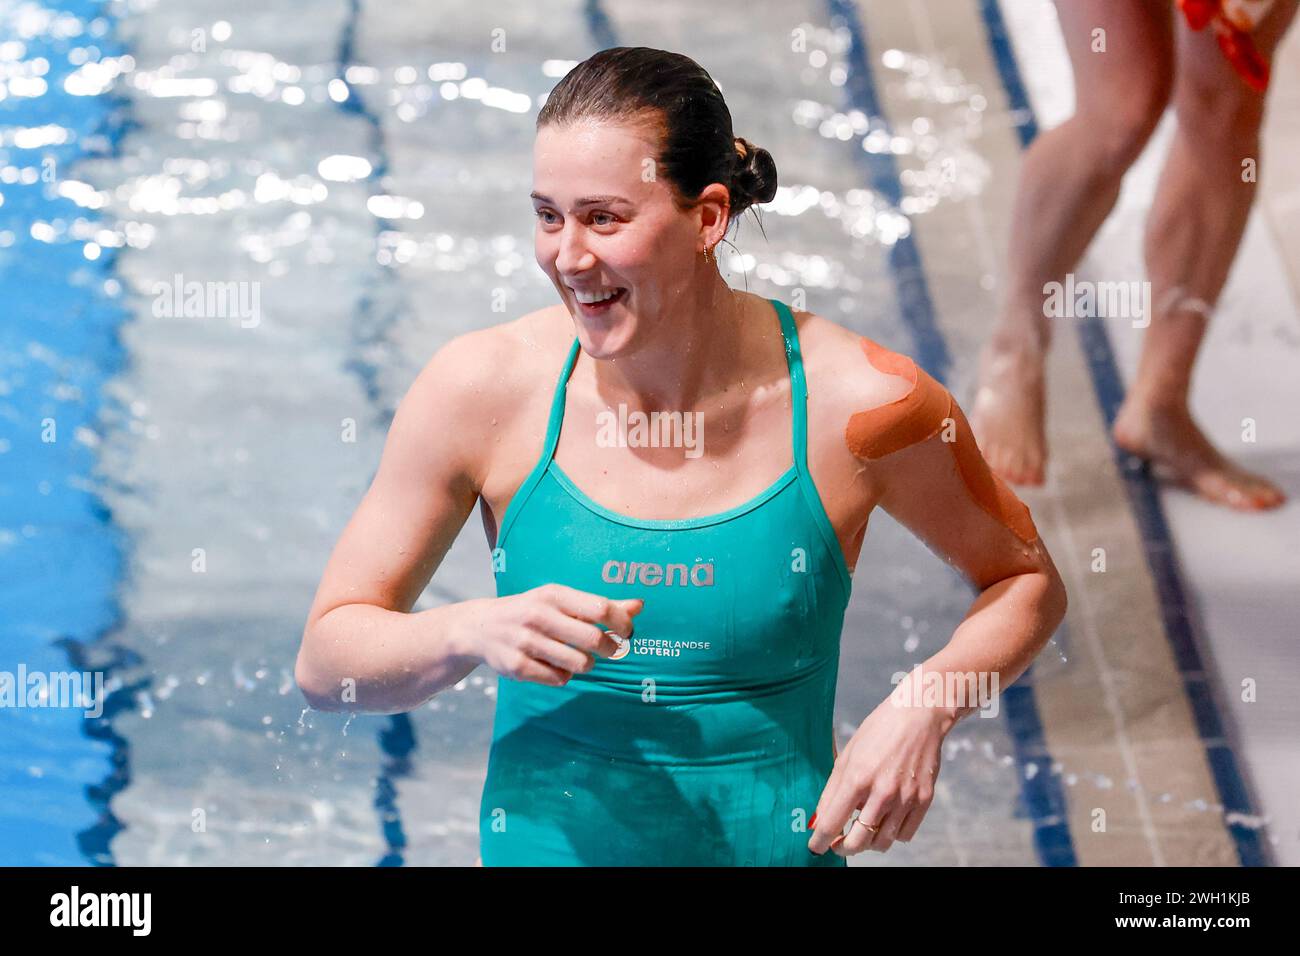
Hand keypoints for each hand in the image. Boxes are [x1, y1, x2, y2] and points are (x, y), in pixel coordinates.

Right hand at [456, 584, 642, 685]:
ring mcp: (526, 642)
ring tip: (576, 657)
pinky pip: (559, 679)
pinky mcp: (517, 667)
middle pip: (594, 640)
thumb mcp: (561, 602)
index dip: (622, 623)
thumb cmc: (533, 612)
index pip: (601, 609)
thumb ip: (600, 606)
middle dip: (610, 649)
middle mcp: (538, 615)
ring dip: (586, 665)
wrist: (479, 628)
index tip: (627, 631)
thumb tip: (639, 606)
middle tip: (609, 650)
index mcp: (553, 595)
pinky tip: (553, 666)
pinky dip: (563, 676)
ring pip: (580, 664)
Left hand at [807, 694, 949, 856]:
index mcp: (857, 778)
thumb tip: (820, 819)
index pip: (833, 822)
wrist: (918, 716)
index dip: (820, 841)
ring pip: (882, 843)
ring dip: (868, 842)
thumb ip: (832, 790)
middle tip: (838, 844)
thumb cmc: (878, 731)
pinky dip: (892, 834)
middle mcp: (882, 792)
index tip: (816, 847)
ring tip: (862, 828)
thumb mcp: (847, 755)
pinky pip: (904, 835)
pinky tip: (885, 820)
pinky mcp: (924, 800)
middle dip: (843, 848)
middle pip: (858, 842)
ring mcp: (905, 798)